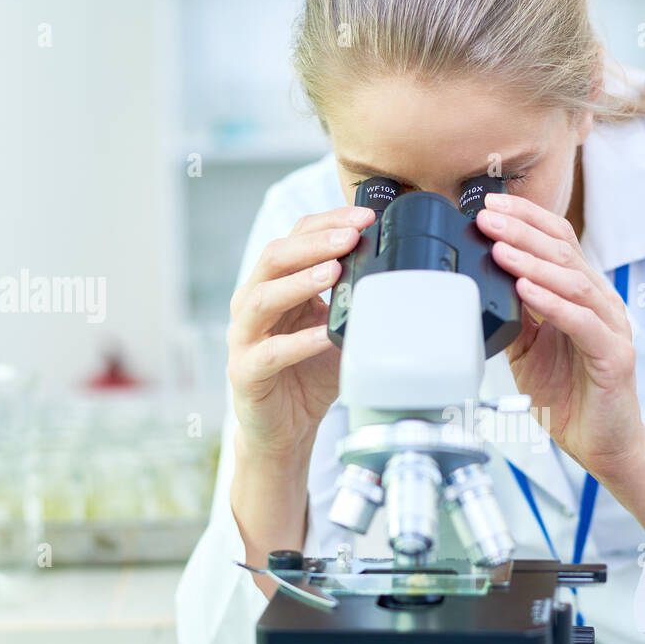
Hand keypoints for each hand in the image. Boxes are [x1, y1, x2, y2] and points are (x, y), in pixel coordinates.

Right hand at [226, 205, 374, 456]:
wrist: (285, 427)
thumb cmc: (309, 373)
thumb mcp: (337, 328)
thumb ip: (355, 301)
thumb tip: (399, 276)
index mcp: (274, 283)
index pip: (295, 238)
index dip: (328, 222)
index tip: (365, 216)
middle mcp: (253, 302)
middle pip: (275, 258)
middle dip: (315, 243)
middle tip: (350, 236)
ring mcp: (244, 337)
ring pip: (264, 298)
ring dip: (300, 281)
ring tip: (333, 272)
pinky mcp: (246, 371)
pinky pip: (271, 353)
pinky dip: (299, 342)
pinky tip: (325, 335)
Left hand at [475, 193, 644, 478]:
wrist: (603, 444)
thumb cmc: (569, 396)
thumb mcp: (529, 348)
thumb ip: (515, 313)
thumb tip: (483, 280)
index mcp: (583, 295)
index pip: (559, 241)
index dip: (527, 219)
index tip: (491, 206)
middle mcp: (601, 303)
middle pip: (564, 253)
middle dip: (522, 231)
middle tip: (488, 218)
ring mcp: (612, 327)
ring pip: (573, 281)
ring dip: (533, 262)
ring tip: (500, 249)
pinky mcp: (615, 355)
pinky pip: (583, 322)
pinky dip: (553, 303)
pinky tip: (527, 290)